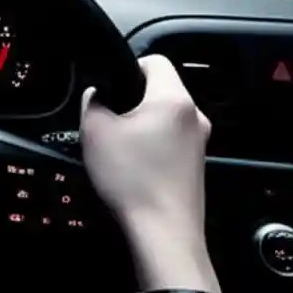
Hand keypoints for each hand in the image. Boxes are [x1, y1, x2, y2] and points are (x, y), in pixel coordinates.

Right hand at [80, 54, 219, 292]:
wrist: (163, 233)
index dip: (128, 67)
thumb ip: (92, 101)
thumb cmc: (134, 181)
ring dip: (142, 126)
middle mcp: (194, 115)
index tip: (111, 88)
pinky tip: (134, 168)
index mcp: (174, 97)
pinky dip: (152, 147)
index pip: (154, 59)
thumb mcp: (95, 132)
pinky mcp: (196, 164)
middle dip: (133, 101)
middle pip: (160, 89)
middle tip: (109, 122)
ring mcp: (199, 141)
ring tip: (120, 149)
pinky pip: (171, 141)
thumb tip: (97, 94)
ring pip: (165, 117)